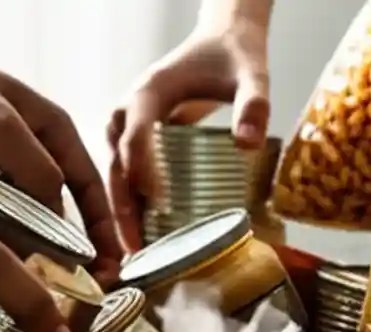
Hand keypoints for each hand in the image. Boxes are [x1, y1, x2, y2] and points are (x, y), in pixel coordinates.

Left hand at [0, 32, 122, 278]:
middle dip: (69, 252)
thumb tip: (60, 224)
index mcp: (50, 130)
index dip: (103, 228)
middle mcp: (27, 153)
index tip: (112, 267)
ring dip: (28, 256)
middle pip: (58, 211)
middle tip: (78, 292)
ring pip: (20, 223)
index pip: (88, 187)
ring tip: (36, 294)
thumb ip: (35, 172)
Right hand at [107, 22, 269, 249]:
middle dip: (121, 206)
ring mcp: (129, 126)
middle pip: (116, 162)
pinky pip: (128, 174)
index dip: (142, 170)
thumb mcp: (252, 74)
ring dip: (121, 211)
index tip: (157, 204)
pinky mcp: (138, 140)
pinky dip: (132, 203)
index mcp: (149, 92)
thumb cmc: (233, 56)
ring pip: (116, 172)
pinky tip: (144, 235)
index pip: (135, 134)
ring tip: (132, 252)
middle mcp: (129, 110)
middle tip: (131, 248)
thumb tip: (248, 143)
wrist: (222, 40)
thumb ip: (254, 103)